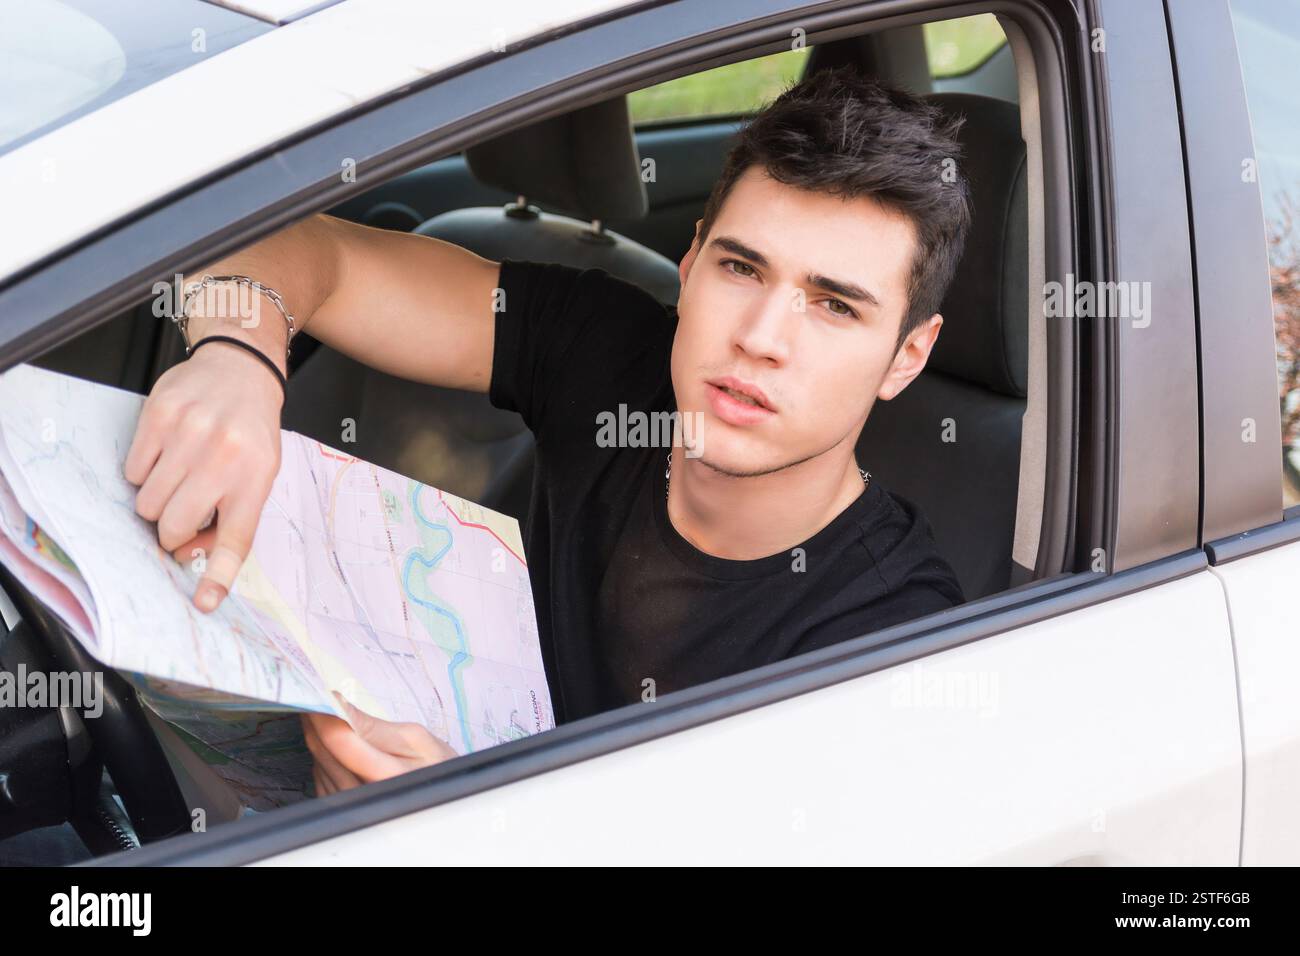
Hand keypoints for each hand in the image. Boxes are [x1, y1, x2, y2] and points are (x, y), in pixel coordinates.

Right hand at [124, 342, 283, 611]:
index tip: (203, 601)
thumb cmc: (250, 430)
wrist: (240, 369)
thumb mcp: (261, 473)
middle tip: (183, 513)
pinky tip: (167, 453)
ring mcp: (190, 434)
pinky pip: (132, 470)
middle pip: (175, 526)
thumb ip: (233, 515)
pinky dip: (144, 470)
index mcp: (255, 477)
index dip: (218, 575)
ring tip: (179, 476)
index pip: (236, 539)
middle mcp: (224, 456)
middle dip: (172, 530)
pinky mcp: (159, 416)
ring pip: (147, 502)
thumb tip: (195, 556)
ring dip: (157, 500)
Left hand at [302, 697, 456, 794]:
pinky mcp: (341, 807)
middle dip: (317, 720)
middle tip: (315, 695)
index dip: (324, 712)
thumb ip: (374, 727)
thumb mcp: (416, 739)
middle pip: (324, 751)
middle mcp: (365, 795)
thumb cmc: (435, 765)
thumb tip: (339, 707)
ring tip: (323, 716)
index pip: (340, 740)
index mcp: (389, 776)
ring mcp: (351, 805)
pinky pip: (320, 777)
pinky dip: (323, 756)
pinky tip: (333, 744)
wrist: (443, 793)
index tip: (319, 691)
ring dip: (317, 737)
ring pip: (318, 763)